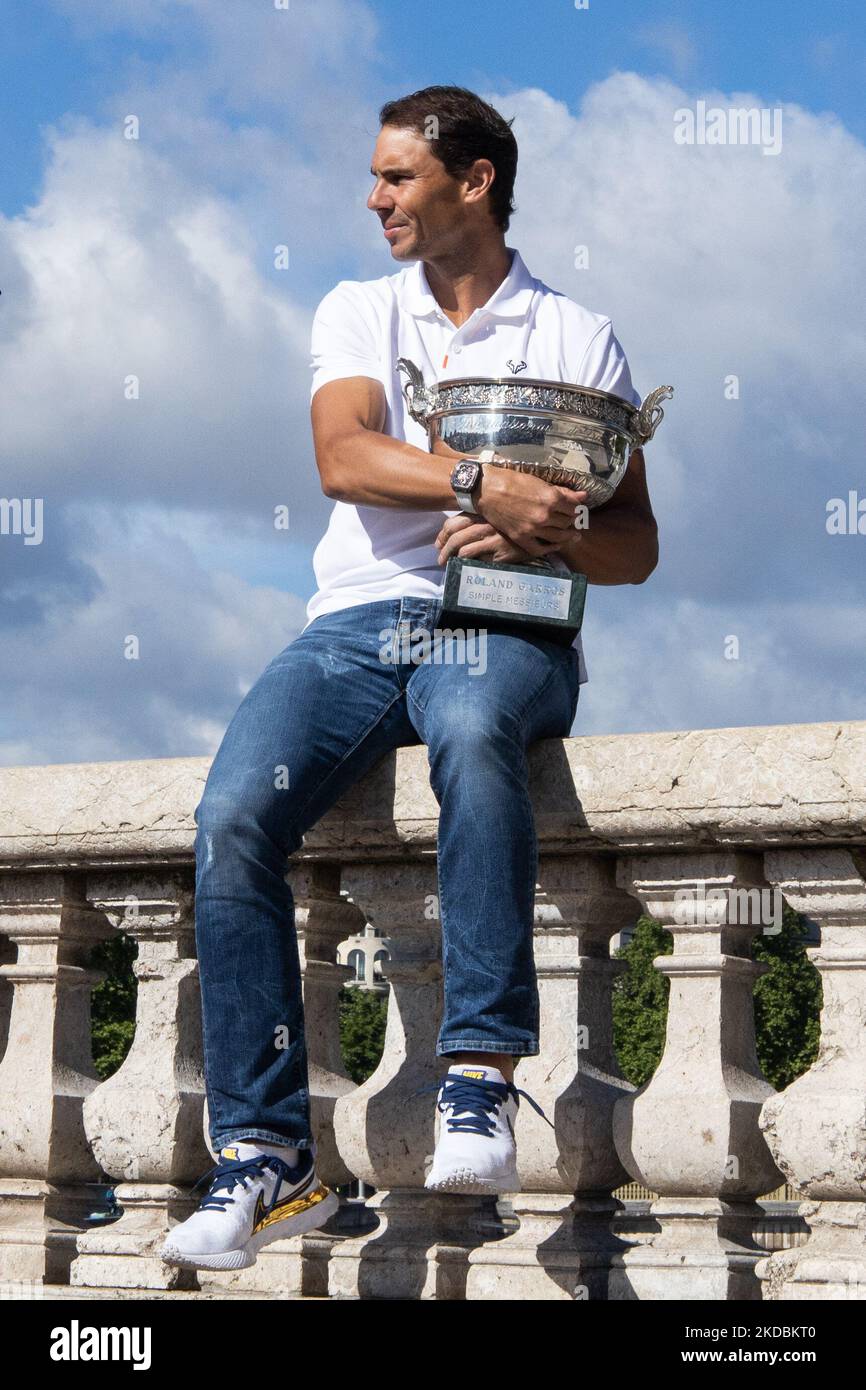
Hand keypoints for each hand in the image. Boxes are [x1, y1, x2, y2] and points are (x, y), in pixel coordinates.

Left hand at [436, 514, 551, 564]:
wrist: (545, 528)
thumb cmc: (521, 519)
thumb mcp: (501, 513)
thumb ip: (484, 516)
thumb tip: (465, 527)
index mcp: (483, 512)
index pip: (454, 521)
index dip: (443, 533)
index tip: (438, 542)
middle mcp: (485, 524)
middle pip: (455, 536)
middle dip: (443, 548)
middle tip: (440, 556)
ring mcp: (492, 539)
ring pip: (463, 549)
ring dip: (450, 557)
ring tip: (446, 564)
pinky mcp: (500, 552)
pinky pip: (477, 558)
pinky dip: (466, 563)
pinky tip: (462, 566)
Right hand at [473, 466, 587, 556]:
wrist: (487, 490)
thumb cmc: (512, 481)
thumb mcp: (539, 483)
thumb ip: (563, 492)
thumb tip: (584, 496)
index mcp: (552, 498)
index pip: (574, 508)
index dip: (577, 509)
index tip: (576, 509)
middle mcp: (545, 515)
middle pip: (568, 523)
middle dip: (572, 521)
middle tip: (573, 521)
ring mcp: (533, 528)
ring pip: (558, 537)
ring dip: (567, 536)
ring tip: (571, 535)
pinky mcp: (521, 537)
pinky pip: (540, 549)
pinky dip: (550, 548)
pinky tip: (555, 545)